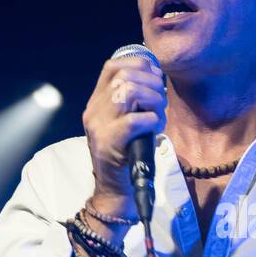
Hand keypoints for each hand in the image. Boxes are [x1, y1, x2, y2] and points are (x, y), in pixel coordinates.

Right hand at [82, 55, 167, 220]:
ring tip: (158, 116)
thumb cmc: (129, 156)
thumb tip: (156, 77)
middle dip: (151, 84)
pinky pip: (135, 119)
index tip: (155, 77)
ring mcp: (99, 126)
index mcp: (96, 104)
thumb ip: (134, 101)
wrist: (115, 192)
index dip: (138, 64)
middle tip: (161, 101)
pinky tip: (155, 129)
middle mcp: (94, 111)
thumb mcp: (128, 122)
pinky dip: (152, 120)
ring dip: (153, 101)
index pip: (112, 67)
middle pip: (123, 76)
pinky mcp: (109, 142)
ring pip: (128, 91)